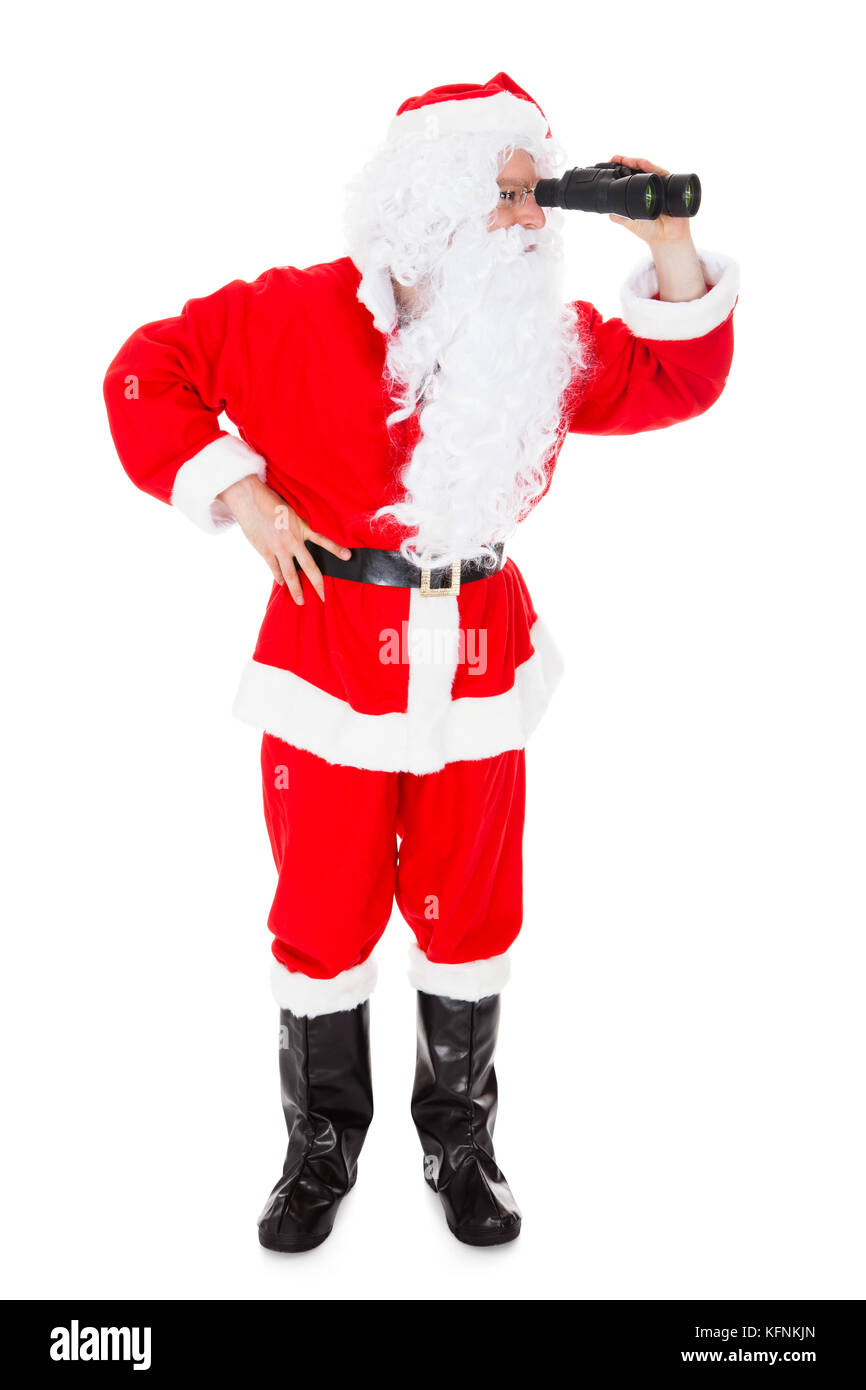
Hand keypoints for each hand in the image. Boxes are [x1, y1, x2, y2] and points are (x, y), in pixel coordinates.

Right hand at [217, 475, 349, 604]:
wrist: (249, 499)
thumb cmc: (270, 502)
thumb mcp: (291, 511)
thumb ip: (300, 525)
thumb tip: (306, 535)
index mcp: (301, 528)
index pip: (323, 540)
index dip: (336, 549)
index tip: (348, 557)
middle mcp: (292, 541)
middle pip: (309, 567)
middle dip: (317, 584)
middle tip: (324, 598)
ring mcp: (278, 548)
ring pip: (290, 574)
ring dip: (296, 589)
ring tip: (300, 601)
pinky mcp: (265, 551)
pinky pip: (274, 569)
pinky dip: (278, 577)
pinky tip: (282, 584)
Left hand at [606, 155, 692, 247]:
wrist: (665, 238)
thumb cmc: (649, 230)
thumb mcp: (629, 221)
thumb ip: (618, 214)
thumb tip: (607, 210)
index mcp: (639, 192)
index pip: (629, 176)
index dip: (621, 168)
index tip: (611, 162)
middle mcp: (649, 185)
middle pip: (637, 169)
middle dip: (626, 162)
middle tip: (616, 158)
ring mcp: (659, 184)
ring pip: (647, 168)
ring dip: (636, 162)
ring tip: (625, 159)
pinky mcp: (669, 184)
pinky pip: (660, 172)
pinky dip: (650, 167)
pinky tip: (642, 163)